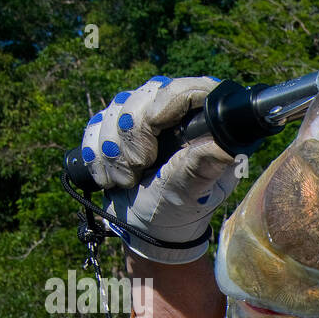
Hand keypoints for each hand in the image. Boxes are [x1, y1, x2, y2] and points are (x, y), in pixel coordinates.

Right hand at [80, 76, 239, 263]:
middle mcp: (170, 114)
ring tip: (128, 180)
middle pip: (142, 97)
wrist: (149, 229)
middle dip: (134, 134)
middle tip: (141, 166)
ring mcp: (139, 120)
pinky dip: (97, 157)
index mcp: (200, 123)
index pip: (186, 88)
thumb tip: (225, 146)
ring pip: (113, 112)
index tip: (157, 124)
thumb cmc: (181, 209)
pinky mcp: (113, 131)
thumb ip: (204, 167)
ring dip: (114, 152)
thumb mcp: (194, 192)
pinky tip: (110, 178)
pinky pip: (93, 129)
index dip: (168, 99)